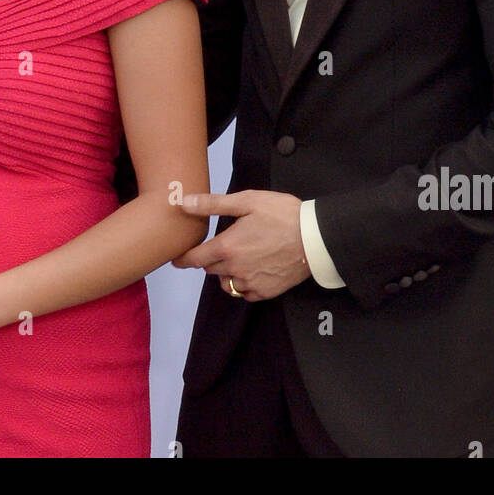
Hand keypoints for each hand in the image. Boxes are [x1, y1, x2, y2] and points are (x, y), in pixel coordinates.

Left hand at [174, 190, 311, 299]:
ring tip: (238, 258)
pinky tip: (252, 270)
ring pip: (226, 283)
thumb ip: (213, 204)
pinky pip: (244, 293)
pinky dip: (243, 284)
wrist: (315, 238)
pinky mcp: (266, 292)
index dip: (183, 258)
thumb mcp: (247, 201)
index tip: (177, 259)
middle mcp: (235, 269)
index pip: (194, 258)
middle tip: (221, 247)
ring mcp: (251, 283)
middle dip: (210, 259)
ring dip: (226, 272)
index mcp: (227, 247)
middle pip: (210, 269)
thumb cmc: (282, 215)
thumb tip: (183, 203)